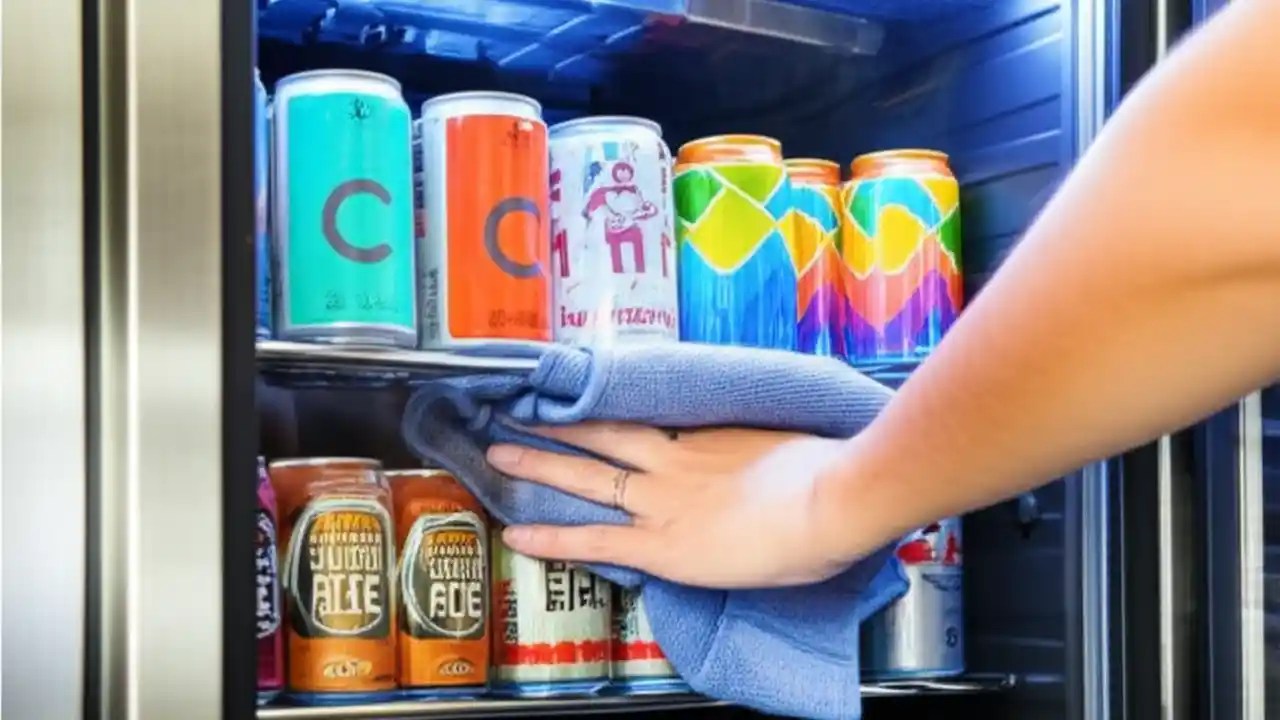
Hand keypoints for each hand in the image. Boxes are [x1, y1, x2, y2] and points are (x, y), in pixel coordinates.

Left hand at [485, 423, 858, 588]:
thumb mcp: (788, 449)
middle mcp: (673, 465)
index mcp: (706, 440)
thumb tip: (765, 454)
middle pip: (601, 436)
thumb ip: (761, 452)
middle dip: (556, 424)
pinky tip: (518, 535)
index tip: (579, 394)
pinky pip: (595, 539)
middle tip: (516, 408)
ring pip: (586, 477)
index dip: (606, 409)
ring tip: (497, 452)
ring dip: (538, 463)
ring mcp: (662, 502)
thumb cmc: (827, 476)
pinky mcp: (660, 545)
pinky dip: (552, 537)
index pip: (643, 421)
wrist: (831, 498)